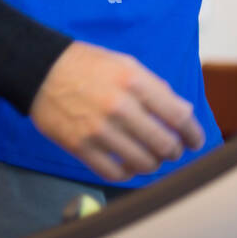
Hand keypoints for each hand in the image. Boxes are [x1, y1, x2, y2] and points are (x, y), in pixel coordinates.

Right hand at [29, 40, 205, 182]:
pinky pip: (114, 173)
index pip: (178, 115)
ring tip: (152, 158)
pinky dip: (128, 173)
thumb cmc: (86, 65)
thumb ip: (156, 88)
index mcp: (134, 81)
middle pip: (164, 143)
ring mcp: (99, 129)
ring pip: (142, 162)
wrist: (40, 69)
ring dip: (153, 164)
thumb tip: (183, 112)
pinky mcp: (80, 147)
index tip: (196, 140)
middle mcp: (119, 106)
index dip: (193, 132)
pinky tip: (129, 166)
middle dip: (175, 151)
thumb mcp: (126, 64)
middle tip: (174, 150)